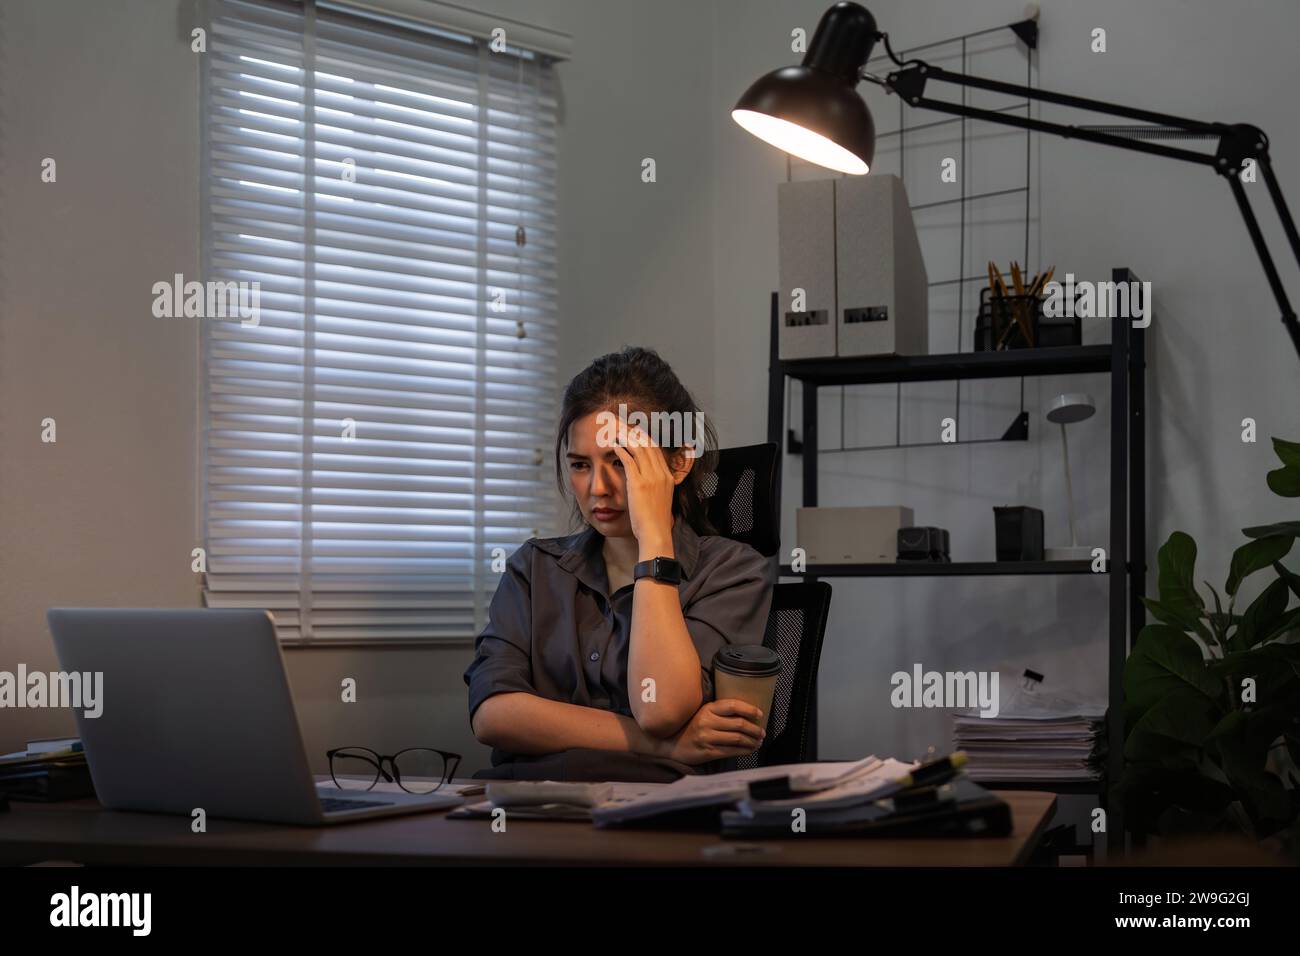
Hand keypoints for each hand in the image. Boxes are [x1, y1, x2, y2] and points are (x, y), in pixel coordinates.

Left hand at [609, 422, 677, 552]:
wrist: (655, 533)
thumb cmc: (655, 521)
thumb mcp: (661, 499)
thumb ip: (657, 487)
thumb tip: (649, 483)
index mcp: (667, 477)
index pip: (656, 449)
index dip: (644, 437)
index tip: (634, 430)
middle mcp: (661, 474)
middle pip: (648, 444)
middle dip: (634, 432)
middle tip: (622, 424)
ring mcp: (651, 477)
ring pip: (638, 448)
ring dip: (625, 437)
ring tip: (614, 430)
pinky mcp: (638, 483)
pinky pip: (629, 460)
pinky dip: (621, 450)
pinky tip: (613, 445)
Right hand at [657, 699, 765, 765]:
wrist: (670, 743)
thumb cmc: (690, 726)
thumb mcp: (703, 713)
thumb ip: (720, 713)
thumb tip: (745, 715)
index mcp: (707, 709)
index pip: (732, 705)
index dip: (749, 709)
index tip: (759, 714)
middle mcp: (707, 722)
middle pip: (738, 724)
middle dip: (754, 729)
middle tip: (762, 732)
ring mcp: (707, 737)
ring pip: (737, 738)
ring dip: (752, 741)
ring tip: (758, 741)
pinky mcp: (708, 752)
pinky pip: (731, 751)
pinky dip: (744, 751)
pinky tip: (750, 750)